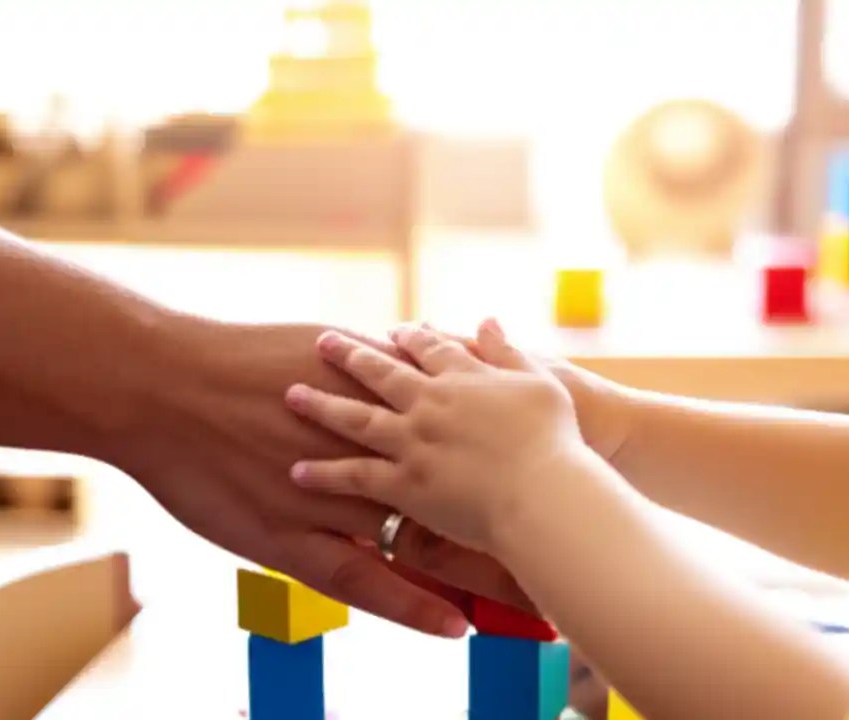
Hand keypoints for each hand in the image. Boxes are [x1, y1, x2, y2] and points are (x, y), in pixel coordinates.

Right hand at [115, 319, 535, 635]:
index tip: (572, 480)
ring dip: (477, 573)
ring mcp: (327, 501)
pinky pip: (361, 581)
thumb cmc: (234, 360)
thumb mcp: (315, 345)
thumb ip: (372, 361)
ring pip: (420, 546)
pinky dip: (409, 605)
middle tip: (576, 548)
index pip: (463, 440)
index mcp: (373, 407)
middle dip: (516, 523)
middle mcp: (362, 455)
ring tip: (536, 604)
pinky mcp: (285, 540)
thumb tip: (412, 345)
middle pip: (456, 495)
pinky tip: (451, 627)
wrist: (159, 385)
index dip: (516, 465)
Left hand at [283, 319, 589, 553]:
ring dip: (321, 405)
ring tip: (292, 396)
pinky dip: (325, 475)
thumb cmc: (555, 443)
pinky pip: (355, 476)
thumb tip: (488, 320)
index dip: (407, 336)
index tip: (390, 330)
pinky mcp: (404, 483)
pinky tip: (297, 473)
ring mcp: (412, 442)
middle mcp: (430, 402)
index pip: (428, 347)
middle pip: (380, 371)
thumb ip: (508, 352)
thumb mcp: (541, 383)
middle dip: (349, 354)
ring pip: (355, 418)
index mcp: (464, 377)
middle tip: (323, 342)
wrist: (545, 495)